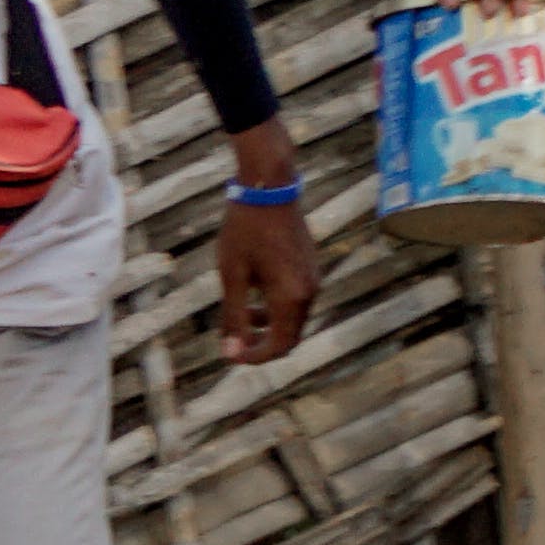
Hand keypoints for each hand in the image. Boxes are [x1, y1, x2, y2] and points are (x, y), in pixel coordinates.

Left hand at [214, 192, 317, 368]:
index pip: (279, 346)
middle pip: (290, 337)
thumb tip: (230, 352)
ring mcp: (314, 278)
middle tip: (233, 343)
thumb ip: (234, 316)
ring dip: (268, 326)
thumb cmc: (245, 229)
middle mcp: (310, 291)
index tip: (230, 355)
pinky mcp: (311, 267)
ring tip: (240, 316)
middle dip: (262, 345)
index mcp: (292, 297)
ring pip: (294, 319)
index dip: (254, 357)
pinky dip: (277, 308)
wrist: (268, 186)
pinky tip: (253, 295)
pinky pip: (297, 300)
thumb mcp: (232, 276)